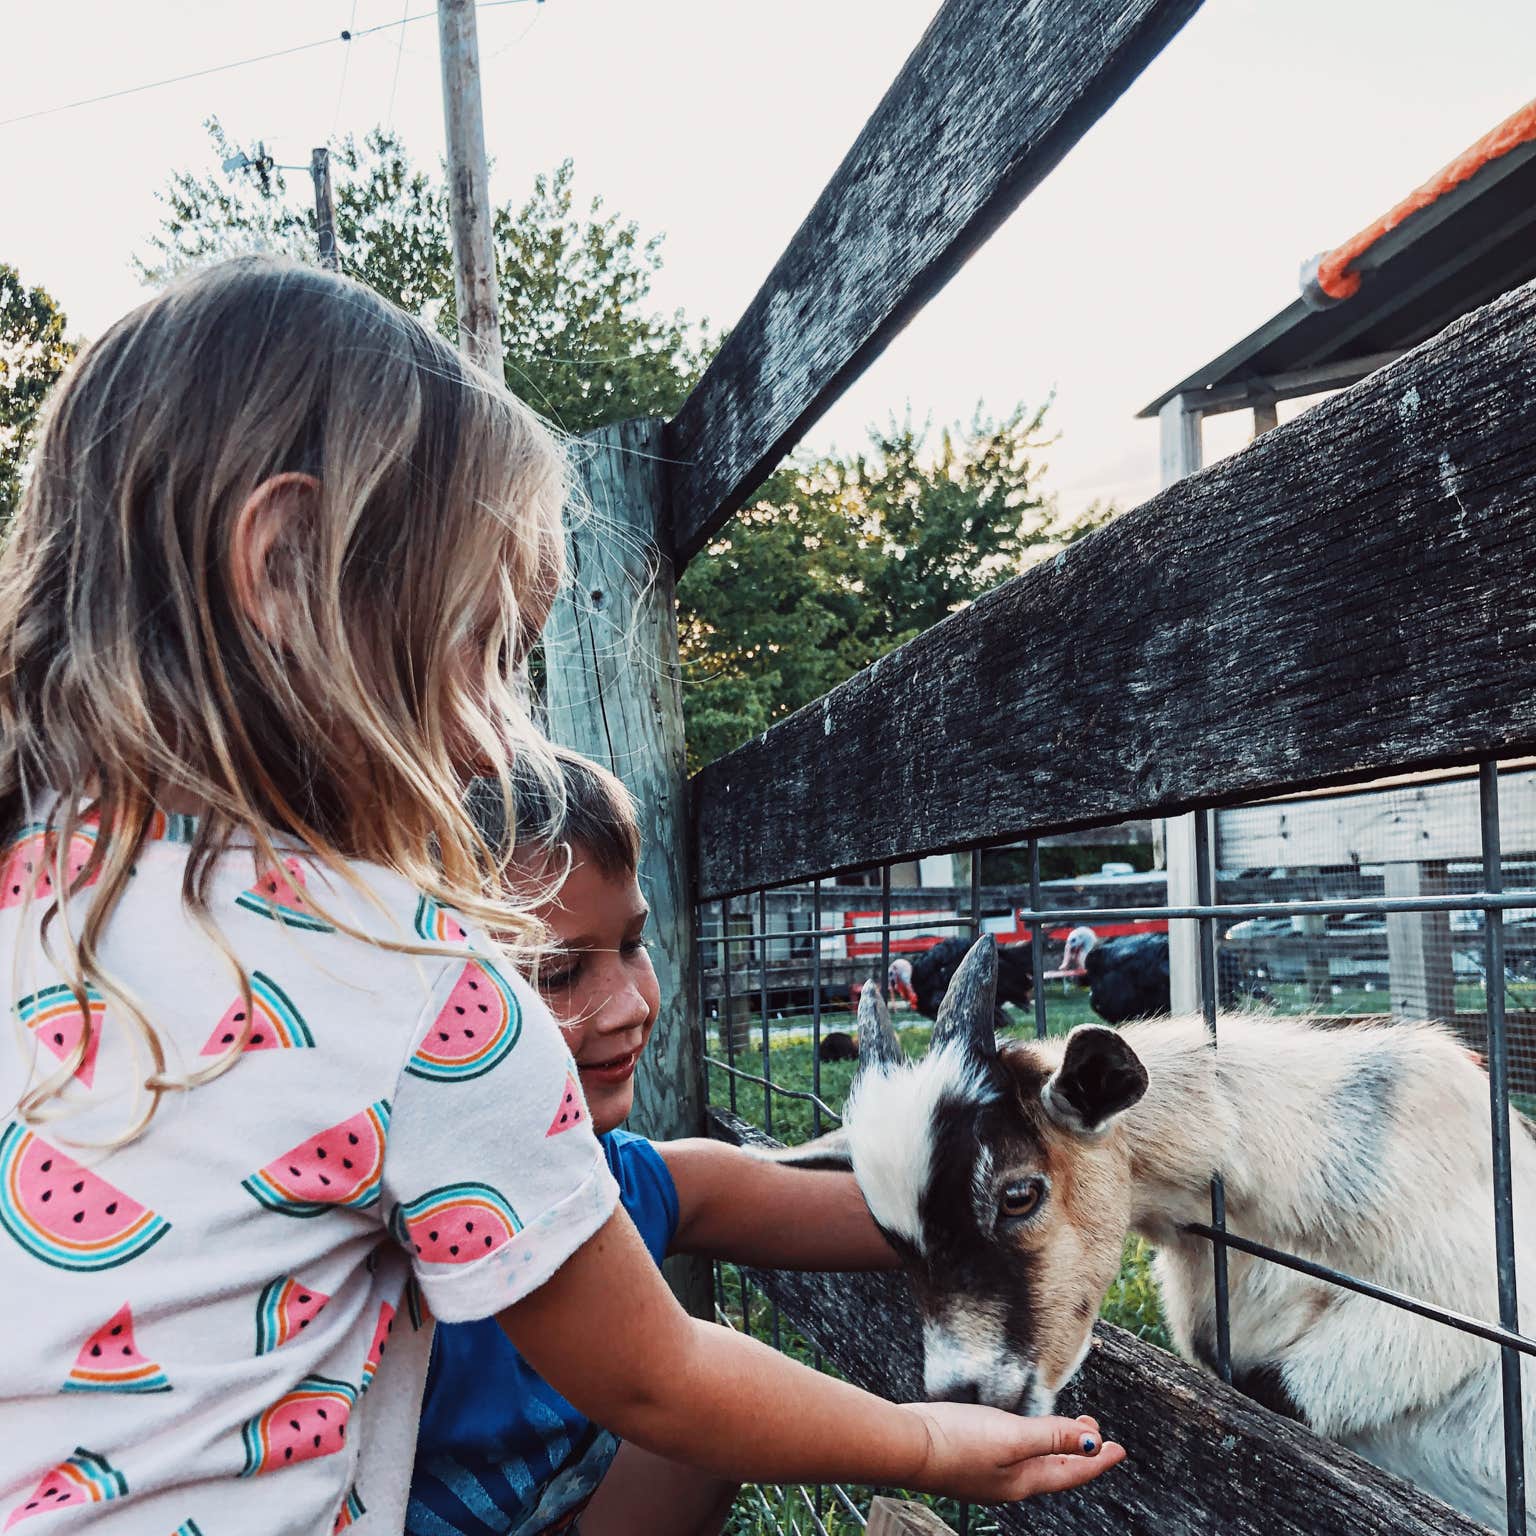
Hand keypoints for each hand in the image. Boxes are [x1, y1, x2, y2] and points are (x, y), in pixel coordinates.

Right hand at [901, 1406, 1124, 1502]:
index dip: (1097, 1460)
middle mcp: (1009, 1483)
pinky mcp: (971, 1458)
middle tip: (1095, 1429)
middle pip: (1055, 1468)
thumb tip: (1091, 1444)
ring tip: (1067, 1427)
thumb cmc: (958, 1443)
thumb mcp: (1012, 1436)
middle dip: (1078, 1449)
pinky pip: (1014, 1453)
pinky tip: (1022, 1428)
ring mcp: (989, 1473)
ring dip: (1055, 1443)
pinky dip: (1030, 1440)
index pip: (1072, 1473)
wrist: (908, 1446)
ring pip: (1035, 1460)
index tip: (1119, 1448)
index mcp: (1024, 1482)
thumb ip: (1052, 1437)